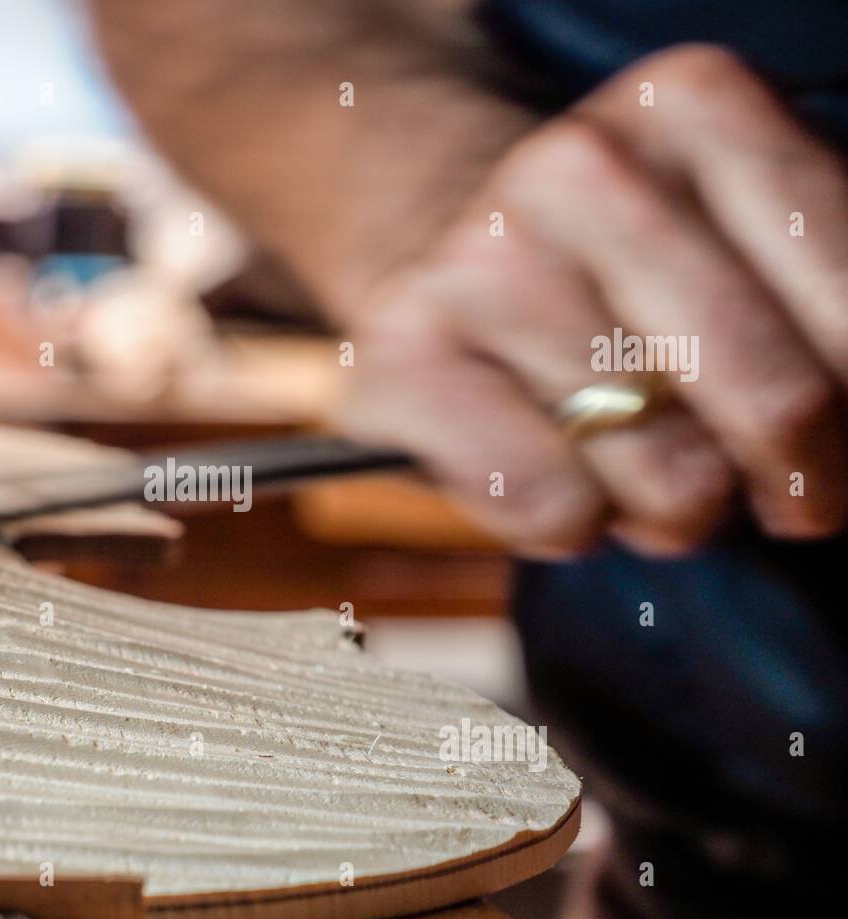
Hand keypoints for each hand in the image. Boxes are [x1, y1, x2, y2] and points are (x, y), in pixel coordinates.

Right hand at [344, 45, 847, 556]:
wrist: (430, 244)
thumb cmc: (610, 272)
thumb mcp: (733, 236)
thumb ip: (823, 308)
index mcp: (691, 105)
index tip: (841, 453)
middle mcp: (579, 168)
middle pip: (773, 400)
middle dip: (793, 481)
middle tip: (778, 495)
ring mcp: (479, 263)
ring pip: (662, 476)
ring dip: (672, 509)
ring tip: (638, 468)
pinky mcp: (400, 357)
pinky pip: (550, 507)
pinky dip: (571, 526)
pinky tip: (555, 474)